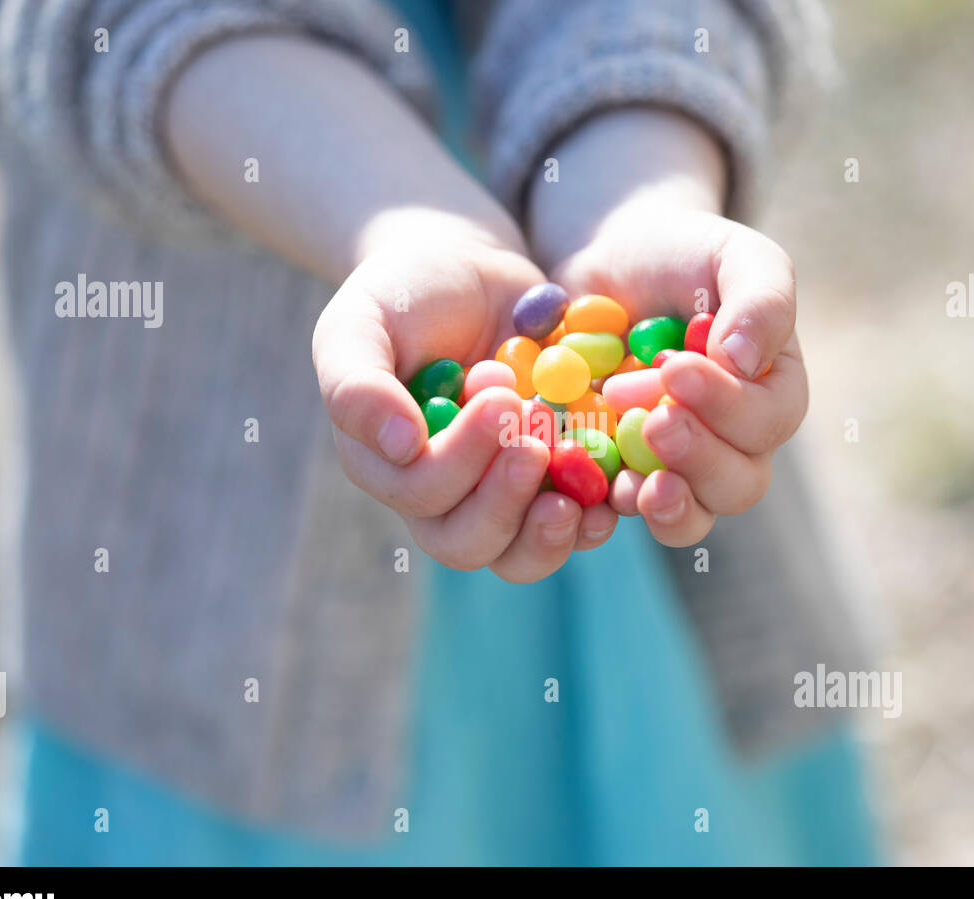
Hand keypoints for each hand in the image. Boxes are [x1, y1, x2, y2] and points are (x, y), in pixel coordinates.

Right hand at [312, 220, 617, 581]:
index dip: (462, 461)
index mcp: (390, 466)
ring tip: (579, 502)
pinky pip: (574, 523)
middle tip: (537, 448)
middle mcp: (442, 495)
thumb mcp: (361, 323)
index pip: (422, 494)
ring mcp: (500, 494)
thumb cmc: (405, 293)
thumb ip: (357, 385)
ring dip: (550, 535)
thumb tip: (400, 449)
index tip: (503, 399)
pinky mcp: (553, 481)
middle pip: (467, 542)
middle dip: (505, 504)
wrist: (471, 269)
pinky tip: (616, 493)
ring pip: (518, 554)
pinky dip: (595, 515)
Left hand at [548, 205, 806, 546]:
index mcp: (771, 394)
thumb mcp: (732, 255)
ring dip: (667, 506)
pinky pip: (621, 510)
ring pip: (691, 515)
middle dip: (698, 460)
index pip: (766, 422)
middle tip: (654, 424)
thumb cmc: (684, 253)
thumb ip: (760, 300)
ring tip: (634, 486)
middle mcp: (733, 442)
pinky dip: (606, 506)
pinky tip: (586, 488)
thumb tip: (745, 362)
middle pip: (737, 484)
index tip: (675, 369)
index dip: (726, 406)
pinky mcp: (620, 474)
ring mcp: (676, 466)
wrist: (611, 261)